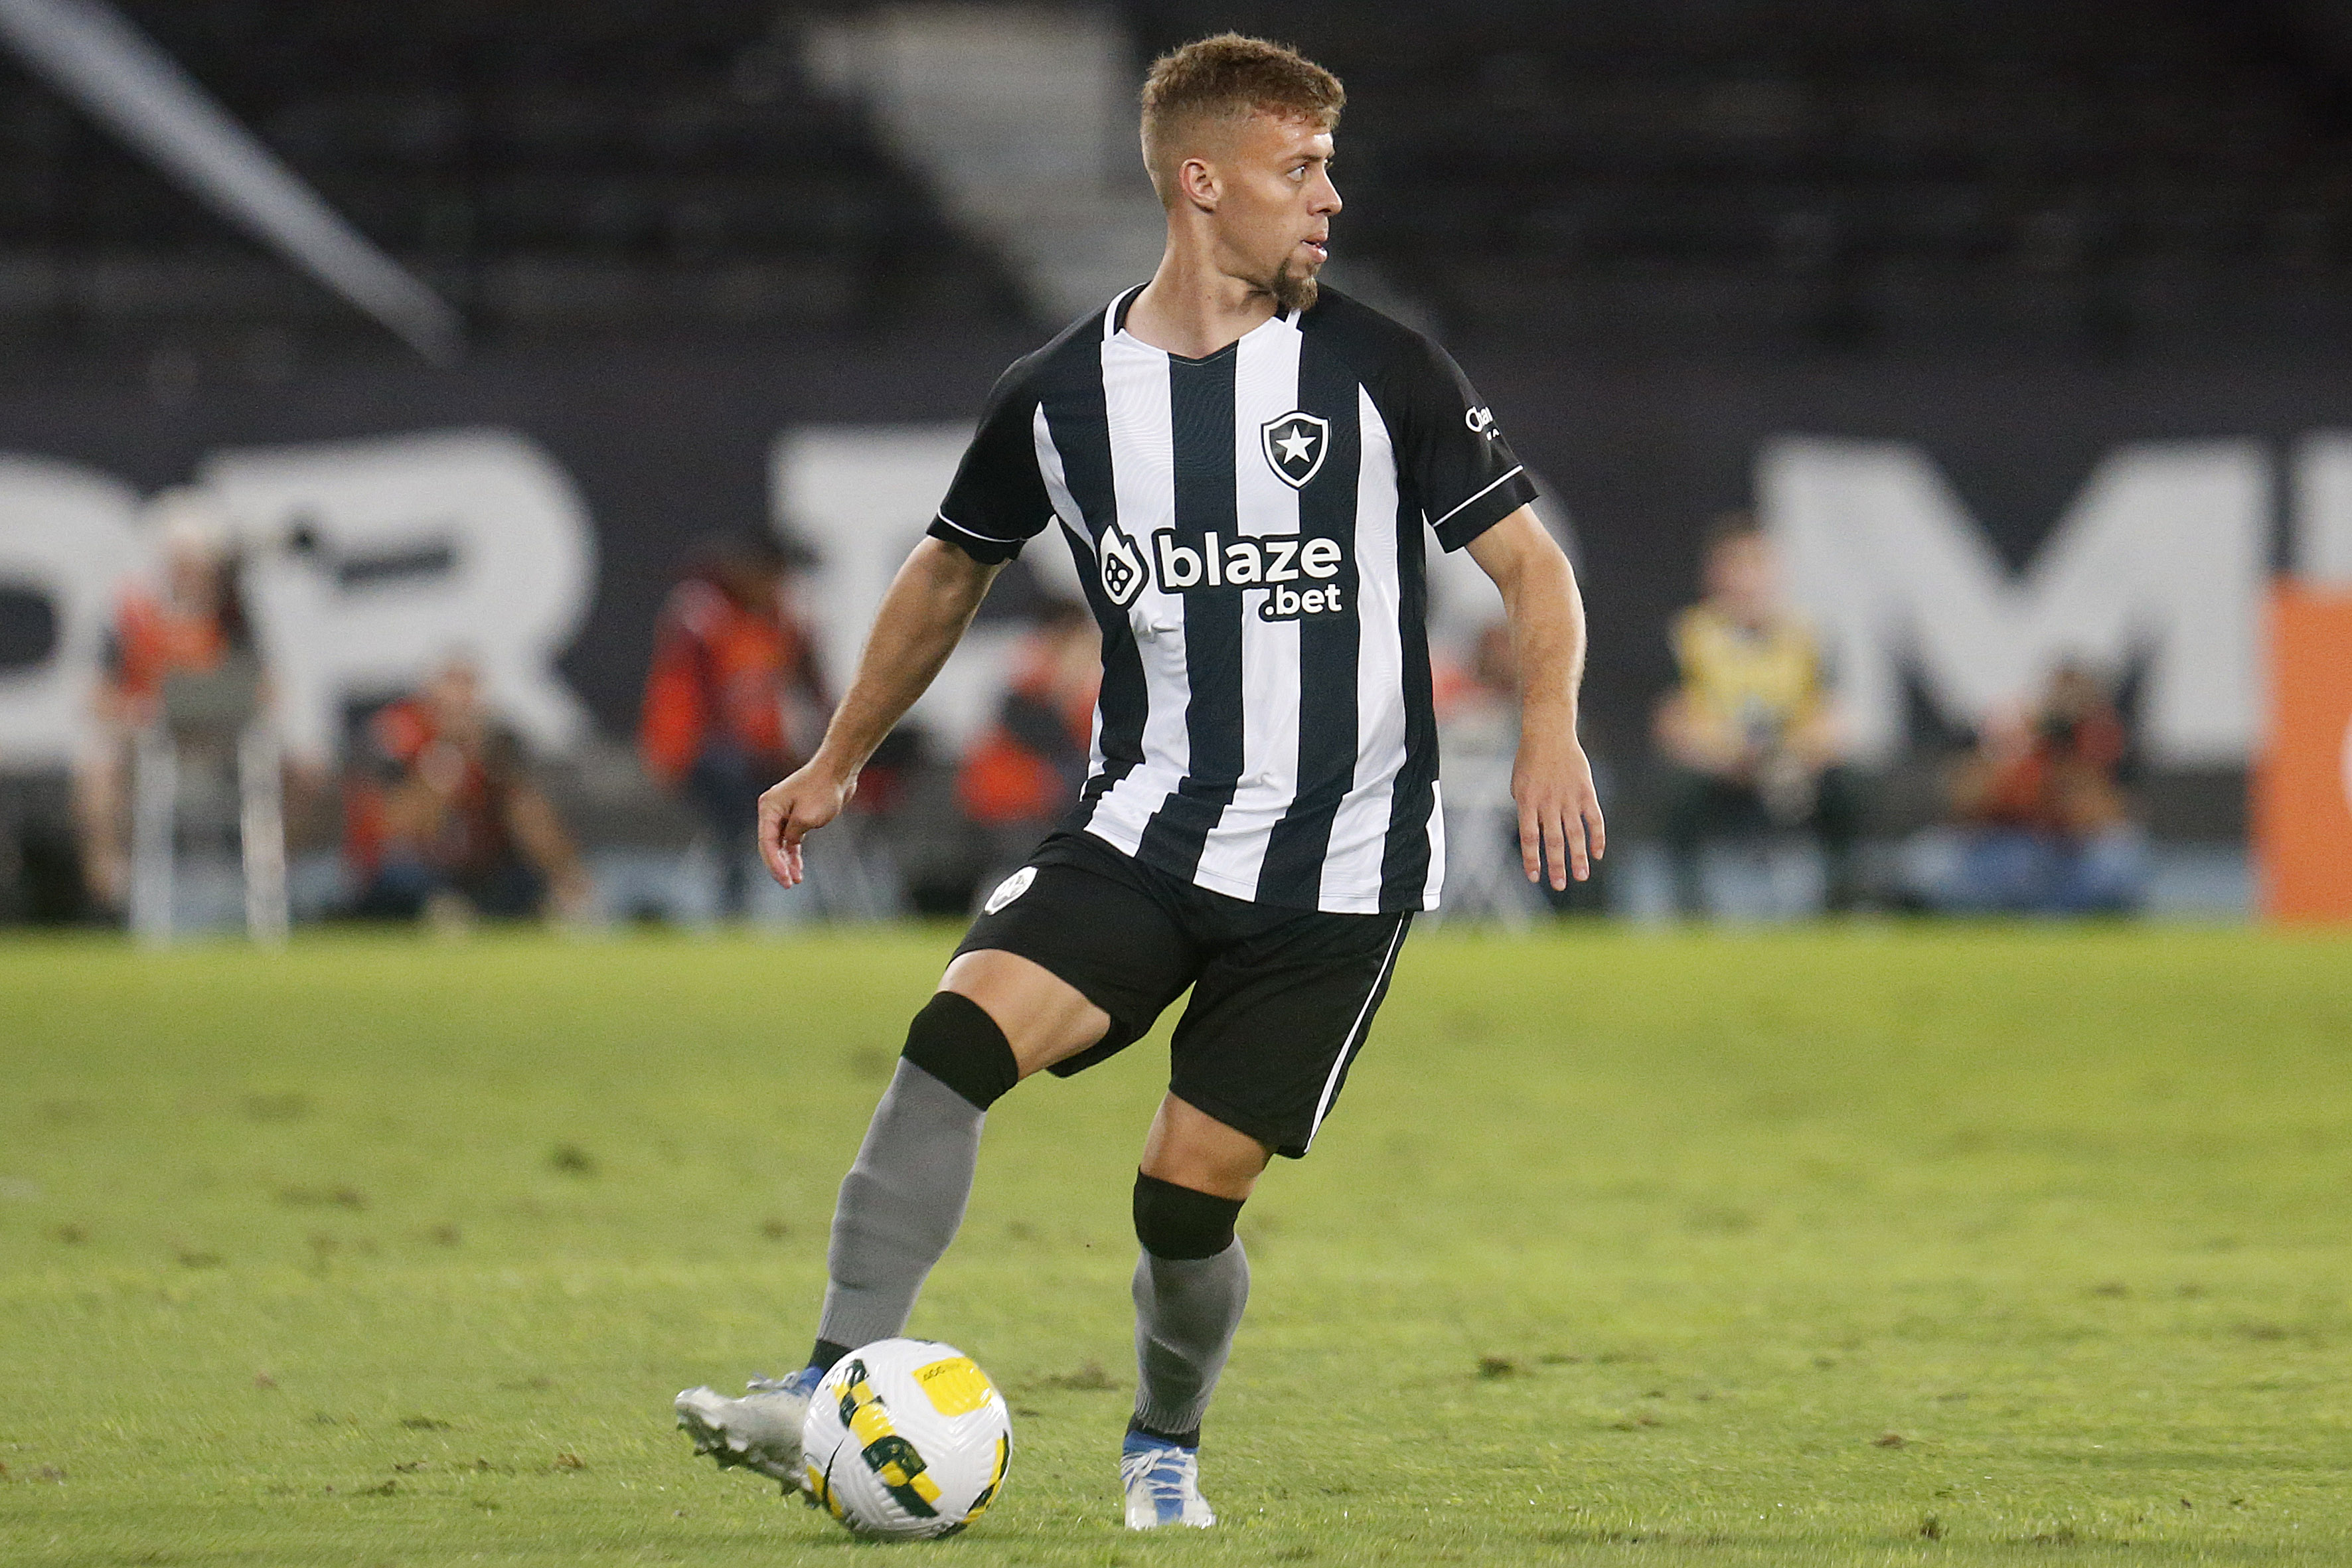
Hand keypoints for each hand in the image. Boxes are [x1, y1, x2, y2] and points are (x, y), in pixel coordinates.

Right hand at [758, 758, 857, 888]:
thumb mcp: (806, 818)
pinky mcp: (797, 815)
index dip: (774, 864)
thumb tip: (788, 844)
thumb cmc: (823, 790)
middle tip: (788, 884)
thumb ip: (793, 835)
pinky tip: (798, 868)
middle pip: (770, 844)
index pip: (767, 842)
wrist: (839, 771)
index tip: (785, 880)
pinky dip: (794, 852)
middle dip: (778, 865)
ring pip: (781, 843)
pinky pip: (791, 838)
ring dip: (787, 861)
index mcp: (769, 807)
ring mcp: (784, 812)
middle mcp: (772, 809)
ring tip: (795, 880)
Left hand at [1513, 729, 1606, 890]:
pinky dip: (1598, 837)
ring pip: (1575, 834)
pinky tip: (1598, 853)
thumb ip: (1526, 810)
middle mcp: (1548, 803)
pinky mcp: (1586, 792)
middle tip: (1560, 884)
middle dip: (1556, 866)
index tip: (1534, 877)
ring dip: (1579, 857)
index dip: (1531, 859)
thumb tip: (1535, 835)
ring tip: (1581, 876)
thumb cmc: (1530, 761)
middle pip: (1553, 841)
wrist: (1549, 733)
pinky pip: (1594, 819)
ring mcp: (1569, 798)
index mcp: (1527, 802)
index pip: (1529, 837)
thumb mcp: (1518, 785)